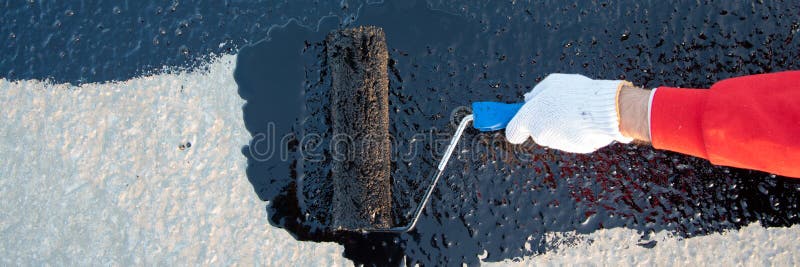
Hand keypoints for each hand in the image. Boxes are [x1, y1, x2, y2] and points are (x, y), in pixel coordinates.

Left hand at [505, 74, 633, 152]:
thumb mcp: (551, 83)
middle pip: (537, 131)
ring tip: (575, 110)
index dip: (517, 127)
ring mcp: (558, 143)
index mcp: (529, 118)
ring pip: (555, 135)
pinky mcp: (575, 149)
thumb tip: (528, 99)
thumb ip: (536, 92)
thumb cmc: (577, 94)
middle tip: (558, 106)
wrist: (606, 110)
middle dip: (544, 121)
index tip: (520, 122)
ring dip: (561, 125)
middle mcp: (540, 134)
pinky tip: (584, 119)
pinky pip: (571, 139)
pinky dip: (575, 131)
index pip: (513, 132)